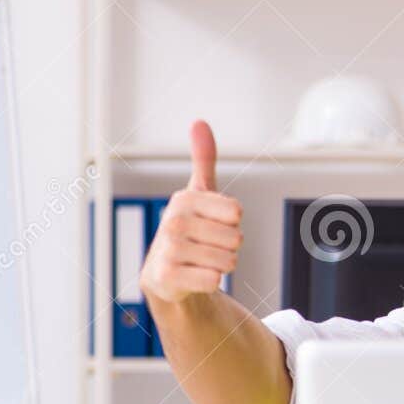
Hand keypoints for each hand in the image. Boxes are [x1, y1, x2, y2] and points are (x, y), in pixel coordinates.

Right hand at [139, 121, 242, 304]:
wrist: (166, 273)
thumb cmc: (190, 229)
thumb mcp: (199, 193)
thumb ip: (203, 160)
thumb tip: (199, 122)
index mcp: (185, 199)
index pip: (237, 213)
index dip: (232, 223)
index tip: (214, 224)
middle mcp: (173, 222)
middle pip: (236, 239)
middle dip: (229, 247)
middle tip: (207, 246)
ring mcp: (168, 250)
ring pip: (228, 261)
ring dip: (221, 265)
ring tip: (201, 261)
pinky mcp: (167, 277)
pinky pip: (213, 280)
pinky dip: (210, 282)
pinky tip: (193, 276)